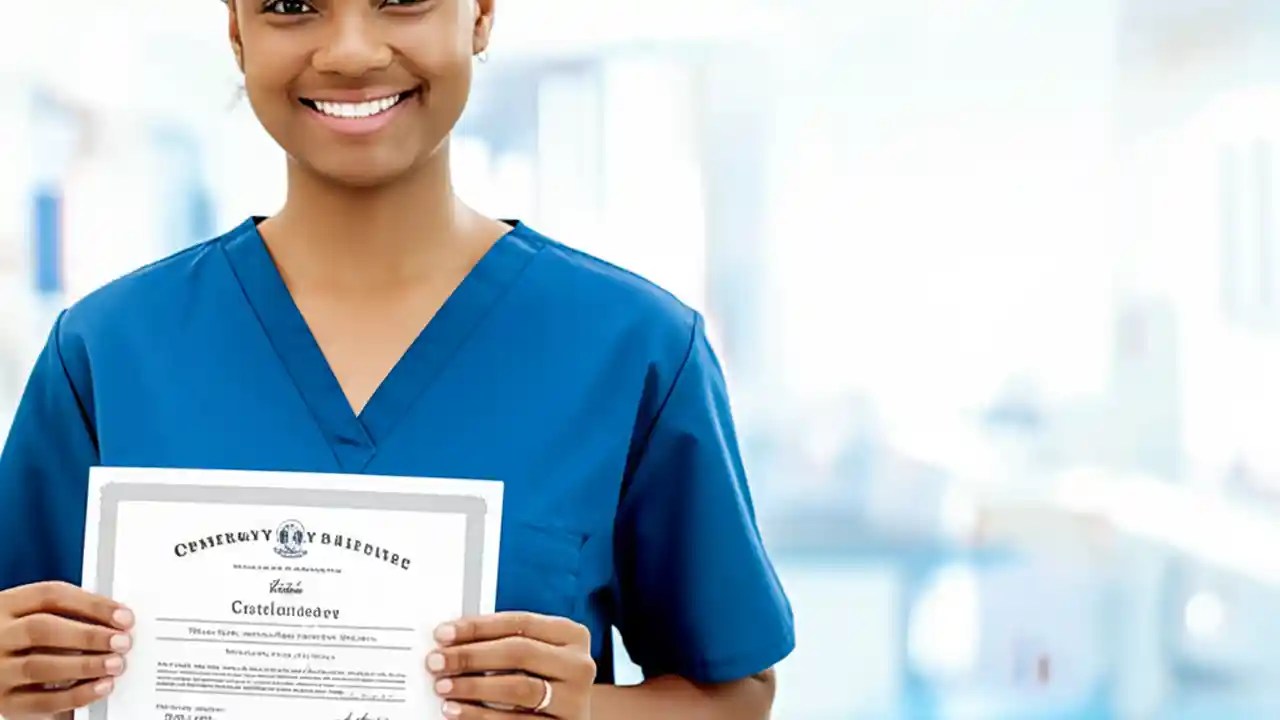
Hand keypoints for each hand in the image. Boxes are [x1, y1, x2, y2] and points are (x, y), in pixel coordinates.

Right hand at [0, 581, 133, 717]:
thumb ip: (68, 614)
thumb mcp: (33, 614)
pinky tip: (100, 687)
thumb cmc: (22, 638)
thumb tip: (116, 622)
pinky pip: (40, 701)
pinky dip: (75, 695)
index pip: (50, 595)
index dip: (92, 605)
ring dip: (85, 666)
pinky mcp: (4, 701)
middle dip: (89, 636)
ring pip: (40, 666)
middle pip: (42, 629)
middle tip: (122, 641)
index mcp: (7, 605)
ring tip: (115, 664)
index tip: (123, 616)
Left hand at [426, 612, 594, 718]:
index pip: (520, 622)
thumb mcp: (535, 654)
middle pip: (520, 652)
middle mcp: (579, 665)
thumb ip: (503, 643)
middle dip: (472, 656)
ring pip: (520, 688)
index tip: (443, 633)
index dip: (478, 627)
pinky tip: (457, 711)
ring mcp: (575, 699)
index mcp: (572, 635)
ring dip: (474, 687)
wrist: (568, 717)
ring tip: (444, 687)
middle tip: (436, 661)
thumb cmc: (544, 679)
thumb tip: (451, 641)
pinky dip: (481, 716)